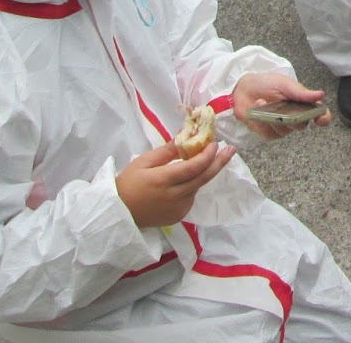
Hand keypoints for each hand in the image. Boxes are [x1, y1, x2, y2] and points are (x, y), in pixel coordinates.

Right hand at [115, 138, 232, 227]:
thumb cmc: (128, 183)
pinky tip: (188, 178)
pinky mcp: (179, 216)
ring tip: (207, 159)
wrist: (119, 213)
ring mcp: (178, 208)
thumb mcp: (144, 162)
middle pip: (203, 178)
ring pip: (197, 187)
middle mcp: (174, 196)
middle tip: (232, 150)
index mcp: (164, 180)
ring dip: (204, 173)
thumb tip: (185, 135)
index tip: (215, 143)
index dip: (207, 155)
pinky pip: (191, 196)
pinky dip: (193, 185)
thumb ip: (167, 151)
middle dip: (219, 163)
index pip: (193, 167)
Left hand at [233, 72, 331, 137]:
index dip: (323, 118)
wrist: (241, 89)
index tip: (321, 119)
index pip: (319, 114)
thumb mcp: (283, 83)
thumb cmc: (265, 83)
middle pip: (302, 125)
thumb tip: (320, 95)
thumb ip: (301, 92)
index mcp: (302, 103)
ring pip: (285, 131)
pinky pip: (271, 133)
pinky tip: (258, 112)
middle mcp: (295, 117)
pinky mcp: (268, 133)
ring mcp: (282, 127)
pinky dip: (264, 123)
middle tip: (284, 110)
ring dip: (274, 118)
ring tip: (262, 103)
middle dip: (293, 118)